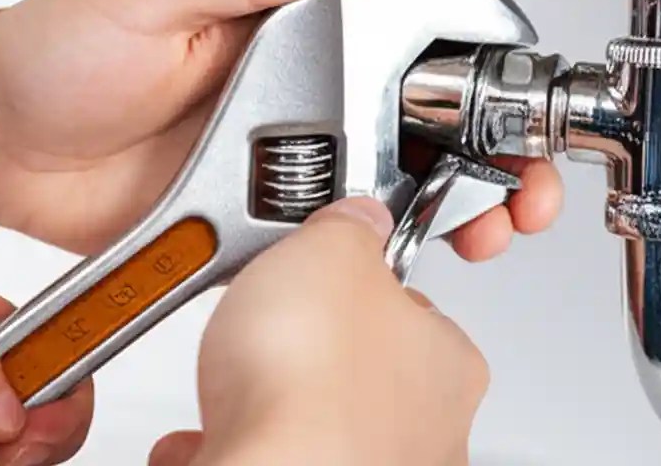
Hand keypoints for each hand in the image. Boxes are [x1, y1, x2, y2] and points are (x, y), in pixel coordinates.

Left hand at [0, 0, 561, 254]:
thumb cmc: (58, 51)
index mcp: (287, 30)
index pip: (406, 38)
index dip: (471, 70)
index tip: (507, 98)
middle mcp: (299, 100)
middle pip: (421, 126)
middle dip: (488, 158)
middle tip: (520, 186)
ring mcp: (282, 166)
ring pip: (390, 192)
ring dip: (450, 212)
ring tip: (480, 227)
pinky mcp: (257, 224)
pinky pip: (328, 245)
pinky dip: (376, 258)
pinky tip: (404, 260)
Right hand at [147, 198, 488, 465]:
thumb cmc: (310, 384)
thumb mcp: (333, 248)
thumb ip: (350, 227)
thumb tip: (357, 219)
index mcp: (451, 362)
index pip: (415, 308)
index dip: (356, 285)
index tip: (320, 277)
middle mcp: (429, 431)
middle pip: (362, 370)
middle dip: (309, 354)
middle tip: (272, 335)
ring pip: (312, 425)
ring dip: (268, 407)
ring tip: (231, 390)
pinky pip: (270, 460)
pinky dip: (236, 447)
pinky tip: (208, 439)